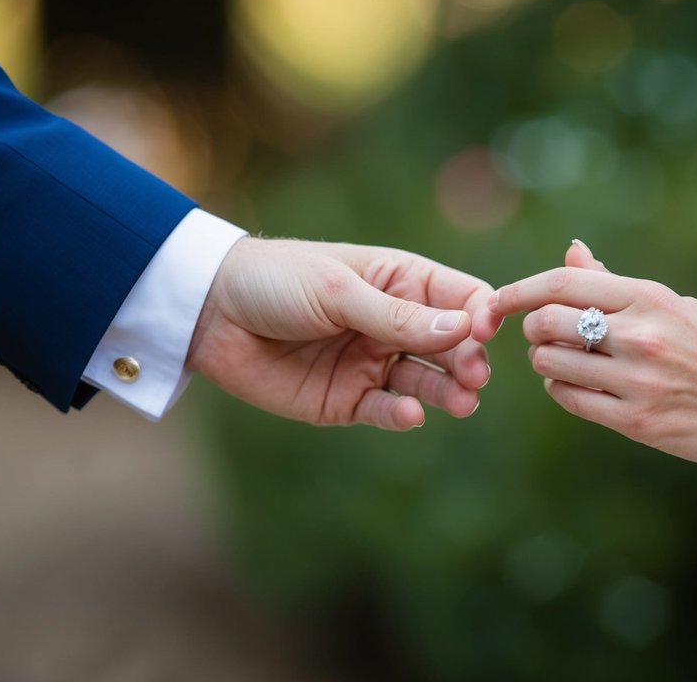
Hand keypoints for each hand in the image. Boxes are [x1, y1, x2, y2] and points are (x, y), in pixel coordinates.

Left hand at [186, 238, 499, 430]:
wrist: (209, 314)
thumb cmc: (276, 282)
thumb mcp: (338, 291)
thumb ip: (397, 316)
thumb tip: (464, 329)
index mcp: (401, 282)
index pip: (461, 298)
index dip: (481, 314)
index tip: (487, 330)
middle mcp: (395, 325)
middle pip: (452, 345)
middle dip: (469, 360)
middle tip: (475, 376)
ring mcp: (372, 364)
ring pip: (427, 382)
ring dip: (448, 391)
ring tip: (464, 402)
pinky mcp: (346, 400)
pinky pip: (385, 411)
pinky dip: (402, 415)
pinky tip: (411, 414)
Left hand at [481, 240, 696, 467]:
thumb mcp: (675, 305)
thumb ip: (614, 285)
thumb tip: (571, 252)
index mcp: (649, 297)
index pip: (560, 284)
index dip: (515, 292)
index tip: (494, 302)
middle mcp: (640, 335)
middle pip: (545, 325)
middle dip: (535, 331)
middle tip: (551, 338)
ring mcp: (639, 381)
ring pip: (551, 366)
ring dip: (550, 364)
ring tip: (572, 364)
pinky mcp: (639, 422)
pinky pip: (571, 401)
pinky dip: (564, 392)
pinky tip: (582, 388)